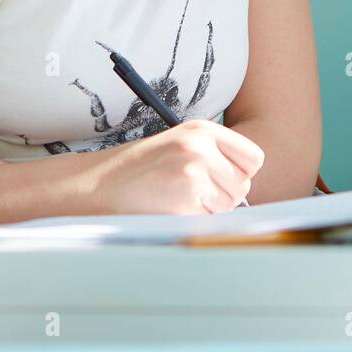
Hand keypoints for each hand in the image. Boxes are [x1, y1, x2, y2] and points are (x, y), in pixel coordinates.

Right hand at [82, 118, 263, 213]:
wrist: (97, 186)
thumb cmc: (138, 171)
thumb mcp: (178, 148)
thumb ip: (214, 157)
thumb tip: (247, 186)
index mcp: (202, 130)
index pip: (253, 157)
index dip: (240, 173)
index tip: (221, 179)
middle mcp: (201, 146)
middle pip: (243, 185)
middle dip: (224, 196)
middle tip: (189, 192)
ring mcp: (195, 171)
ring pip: (229, 205)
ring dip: (208, 210)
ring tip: (176, 198)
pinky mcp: (187, 197)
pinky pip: (210, 220)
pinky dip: (194, 221)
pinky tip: (169, 209)